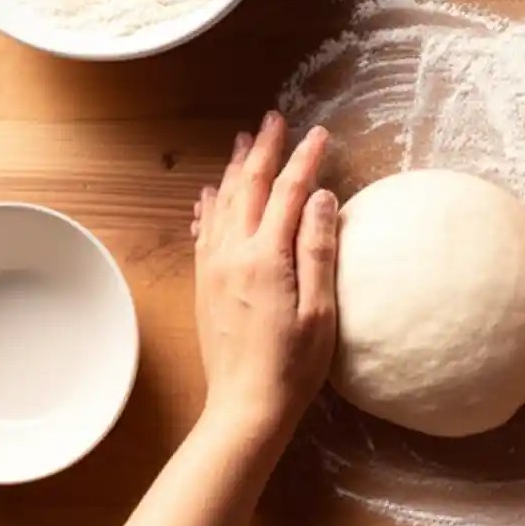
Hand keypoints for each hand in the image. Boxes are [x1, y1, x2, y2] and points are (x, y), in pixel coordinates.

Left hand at [191, 111, 337, 433]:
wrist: (245, 406)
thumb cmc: (293, 365)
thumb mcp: (320, 309)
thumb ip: (318, 248)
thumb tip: (320, 196)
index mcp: (266, 257)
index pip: (288, 193)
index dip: (305, 160)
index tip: (320, 134)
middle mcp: (232, 253)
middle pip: (247, 186)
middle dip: (262, 150)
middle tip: (273, 119)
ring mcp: (214, 268)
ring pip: (221, 203)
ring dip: (234, 169)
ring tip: (243, 142)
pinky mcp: (205, 284)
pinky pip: (204, 230)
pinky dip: (209, 205)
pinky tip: (209, 195)